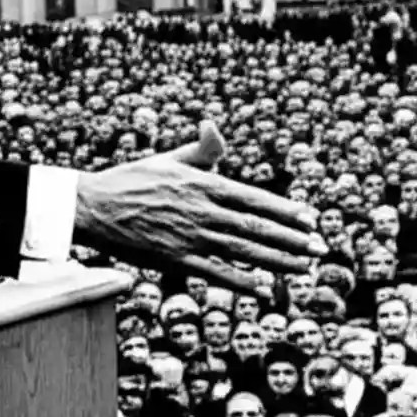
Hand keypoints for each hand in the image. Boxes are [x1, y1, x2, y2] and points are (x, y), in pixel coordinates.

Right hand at [73, 120, 323, 293]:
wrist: (94, 205)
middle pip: (257, 226)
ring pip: (244, 250)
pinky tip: (264, 290)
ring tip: (305, 268)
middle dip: (294, 239)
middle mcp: (201, 210)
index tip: (312, 219)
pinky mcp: (175, 258)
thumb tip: (213, 126)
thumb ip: (198, 150)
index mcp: (202, 184)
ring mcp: (190, 236)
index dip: (286, 210)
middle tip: (322, 249)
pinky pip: (216, 272)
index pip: (254, 198)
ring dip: (278, 261)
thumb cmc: (131, 180)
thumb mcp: (167, 160)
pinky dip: (243, 283)